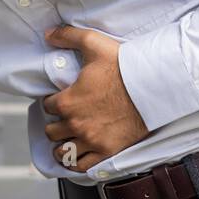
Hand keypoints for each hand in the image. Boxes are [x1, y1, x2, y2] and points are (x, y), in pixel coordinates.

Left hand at [41, 25, 148, 172]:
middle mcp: (76, 124)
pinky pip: (82, 165)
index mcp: (68, 101)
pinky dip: (76, 162)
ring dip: (62, 145)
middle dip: (56, 124)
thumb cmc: (124, 66)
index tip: (58, 100)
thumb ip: (67, 36)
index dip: (51, 102)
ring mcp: (91, 140)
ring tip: (66, 139)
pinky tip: (76, 156)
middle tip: (64, 118)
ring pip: (63, 152)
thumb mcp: (94, 43)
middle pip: (52, 131)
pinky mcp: (107, 151)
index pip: (46, 106)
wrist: (152, 86)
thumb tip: (48, 33)